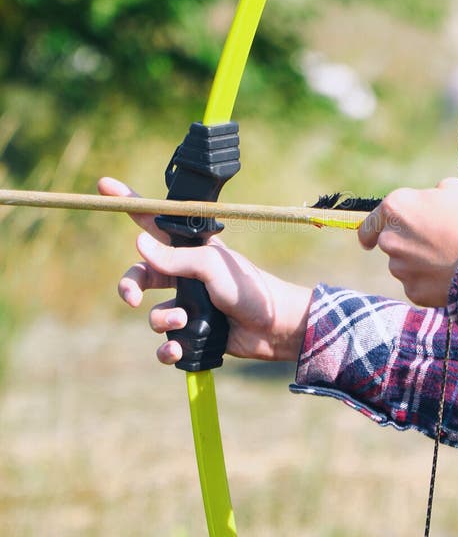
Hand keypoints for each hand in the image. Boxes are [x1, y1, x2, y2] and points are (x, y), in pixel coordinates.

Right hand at [98, 177, 311, 363]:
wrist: (275, 328)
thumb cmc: (249, 288)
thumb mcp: (212, 266)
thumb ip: (175, 258)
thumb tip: (138, 243)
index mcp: (190, 250)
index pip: (155, 223)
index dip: (131, 204)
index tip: (104, 186)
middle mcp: (185, 275)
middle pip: (141, 275)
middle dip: (130, 286)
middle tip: (132, 299)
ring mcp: (188, 305)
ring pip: (153, 314)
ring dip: (163, 321)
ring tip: (184, 322)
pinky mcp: (193, 334)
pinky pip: (165, 344)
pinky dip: (168, 350)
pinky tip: (179, 349)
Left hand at [358, 177, 457, 306]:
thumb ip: (435, 192)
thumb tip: (431, 197)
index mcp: (396, 208)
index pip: (370, 222)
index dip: (371, 230)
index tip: (368, 241)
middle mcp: (390, 239)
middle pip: (390, 244)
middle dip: (407, 245)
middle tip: (435, 244)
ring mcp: (400, 268)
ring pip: (404, 266)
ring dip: (419, 263)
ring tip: (450, 259)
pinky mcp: (413, 291)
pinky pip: (418, 285)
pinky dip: (430, 282)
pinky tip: (450, 275)